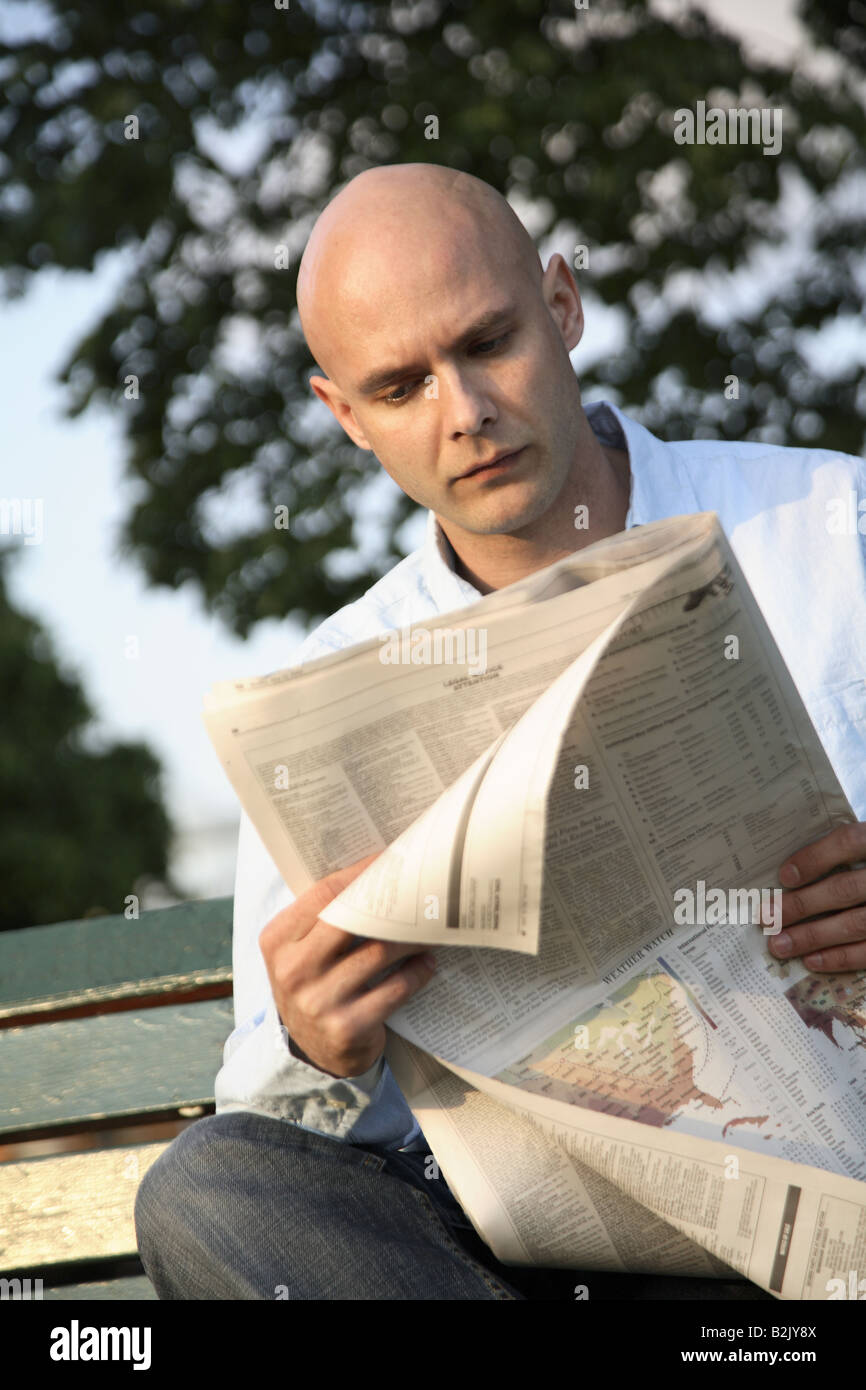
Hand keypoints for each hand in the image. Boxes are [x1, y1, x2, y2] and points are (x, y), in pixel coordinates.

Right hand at [259, 853, 437, 1077]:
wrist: (313, 1052)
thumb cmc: (315, 985)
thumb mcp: (303, 951)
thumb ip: (324, 916)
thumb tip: (375, 870)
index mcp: (277, 940)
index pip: (325, 893)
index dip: (363, 873)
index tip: (392, 860)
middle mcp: (292, 970)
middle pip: (352, 919)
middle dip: (390, 902)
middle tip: (420, 889)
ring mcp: (318, 1001)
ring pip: (379, 952)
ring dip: (411, 937)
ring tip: (431, 926)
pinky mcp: (346, 1027)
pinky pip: (394, 989)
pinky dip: (416, 972)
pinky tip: (427, 963)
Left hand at [762, 823, 865, 971]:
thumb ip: (838, 853)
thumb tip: (787, 875)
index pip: (850, 841)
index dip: (816, 857)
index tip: (784, 876)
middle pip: (845, 888)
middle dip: (802, 904)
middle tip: (767, 917)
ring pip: (855, 923)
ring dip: (812, 936)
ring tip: (779, 944)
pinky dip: (840, 957)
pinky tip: (811, 960)